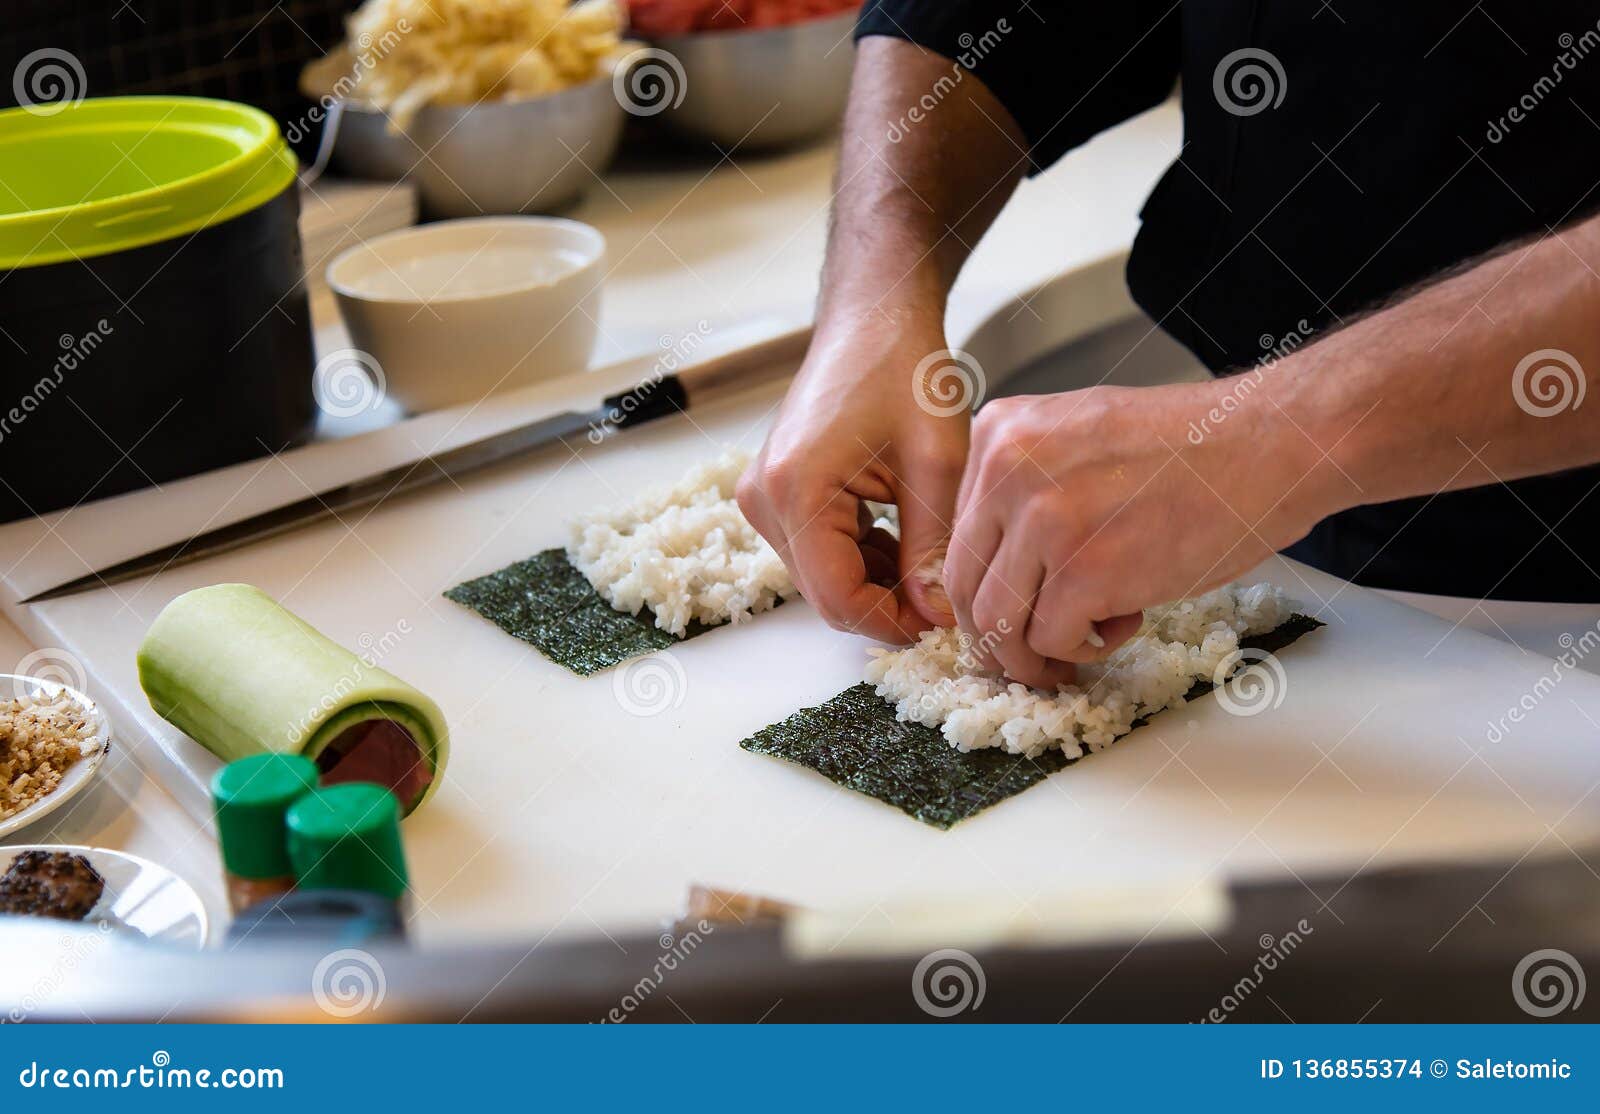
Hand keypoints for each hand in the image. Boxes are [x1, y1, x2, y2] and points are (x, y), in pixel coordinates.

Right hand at [739, 317, 971, 642]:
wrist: (875, 316)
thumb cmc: (905, 370)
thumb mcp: (936, 466)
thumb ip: (933, 550)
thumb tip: (938, 617)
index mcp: (796, 492)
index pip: (839, 600)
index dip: (894, 623)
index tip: (944, 623)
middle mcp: (765, 500)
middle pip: (826, 594)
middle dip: (887, 605)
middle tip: (946, 599)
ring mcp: (764, 496)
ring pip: (824, 577)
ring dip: (877, 582)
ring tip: (931, 562)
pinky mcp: (777, 491)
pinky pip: (819, 550)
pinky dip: (861, 557)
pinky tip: (903, 539)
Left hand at [945, 381, 1332, 687]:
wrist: (1266, 444)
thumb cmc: (1188, 447)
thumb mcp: (1075, 435)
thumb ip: (1023, 487)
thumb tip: (996, 568)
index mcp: (999, 433)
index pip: (959, 535)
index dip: (984, 588)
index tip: (1008, 615)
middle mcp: (1006, 471)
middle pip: (965, 584)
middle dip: (995, 636)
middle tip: (1029, 656)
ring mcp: (1043, 522)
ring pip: (999, 622)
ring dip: (1033, 654)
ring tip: (1077, 649)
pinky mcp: (1083, 572)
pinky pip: (1050, 640)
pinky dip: (1081, 649)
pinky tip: (1121, 623)